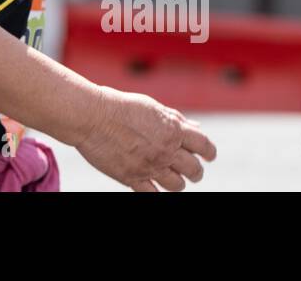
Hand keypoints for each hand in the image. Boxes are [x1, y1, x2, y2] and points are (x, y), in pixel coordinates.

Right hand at [74, 86, 216, 191]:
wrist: (91, 116)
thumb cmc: (120, 106)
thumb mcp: (152, 107)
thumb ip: (176, 120)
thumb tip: (195, 128)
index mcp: (173, 130)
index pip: (205, 147)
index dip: (209, 153)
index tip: (207, 156)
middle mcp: (166, 150)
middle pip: (194, 169)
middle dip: (195, 171)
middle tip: (191, 171)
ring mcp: (150, 166)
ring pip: (177, 185)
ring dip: (178, 182)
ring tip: (171, 177)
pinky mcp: (132, 178)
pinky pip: (153, 195)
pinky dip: (156, 192)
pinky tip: (153, 187)